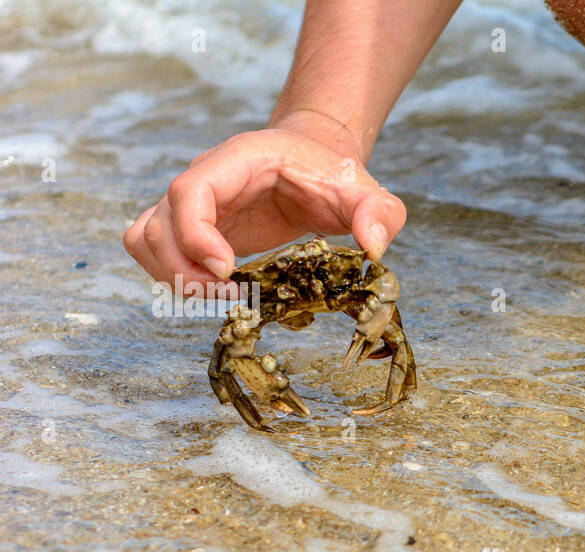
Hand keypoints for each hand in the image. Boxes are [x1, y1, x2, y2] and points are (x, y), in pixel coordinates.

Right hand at [123, 113, 406, 290]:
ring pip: (145, 238)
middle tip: (232, 297)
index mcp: (238, 161)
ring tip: (225, 297)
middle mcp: (204, 179)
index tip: (227, 271)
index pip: (189, 191)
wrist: (315, 162)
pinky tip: (216, 292)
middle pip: (158, 222)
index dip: (195, 234)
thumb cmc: (334, 176)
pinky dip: (171, 277)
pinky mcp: (193, 229)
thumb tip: (375, 248)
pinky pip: (154, 251)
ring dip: (172, 277)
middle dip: (185, 270)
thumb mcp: (367, 192)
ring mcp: (192, 206)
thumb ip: (379, 214)